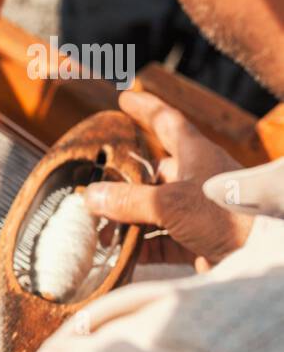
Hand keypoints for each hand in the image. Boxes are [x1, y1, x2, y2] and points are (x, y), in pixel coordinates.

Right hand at [84, 90, 253, 270]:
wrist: (261, 252)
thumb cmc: (225, 215)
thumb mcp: (171, 202)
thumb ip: (128, 200)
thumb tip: (90, 195)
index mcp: (196, 155)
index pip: (167, 122)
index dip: (145, 109)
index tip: (125, 98)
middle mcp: (196, 179)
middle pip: (153, 173)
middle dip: (123, 182)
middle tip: (94, 185)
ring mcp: (197, 210)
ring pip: (153, 209)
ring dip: (126, 219)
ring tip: (99, 227)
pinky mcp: (197, 239)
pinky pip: (160, 241)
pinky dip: (140, 246)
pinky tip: (119, 252)